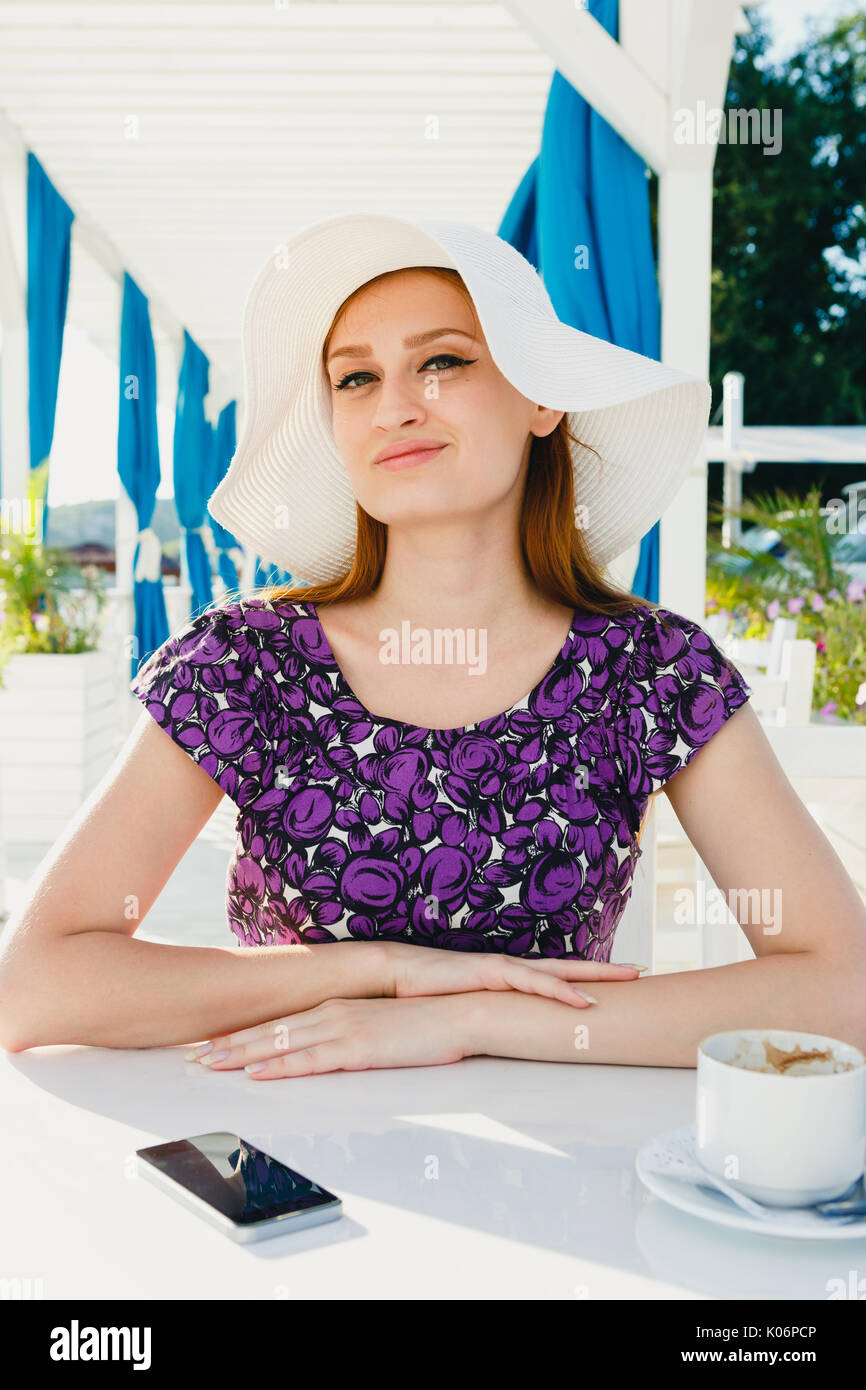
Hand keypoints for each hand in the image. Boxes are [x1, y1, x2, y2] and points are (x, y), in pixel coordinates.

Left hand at [185, 995, 474, 1078]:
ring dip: (241, 1055)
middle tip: (195, 1056)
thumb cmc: (426, 1024)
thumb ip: (352, 1035)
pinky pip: (310, 1060)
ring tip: (209, 1065)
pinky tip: (257, 1072)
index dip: (245, 1034)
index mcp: (337, 1009)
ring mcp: (343, 1029)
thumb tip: (331, 1050)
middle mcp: (333, 1014)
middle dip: (229, 1044)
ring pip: (280, 1043)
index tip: (215, 1042)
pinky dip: (279, 1066)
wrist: (459, 1014)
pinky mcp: (357, 1048)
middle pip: (270, 1031)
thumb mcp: (380, 1028)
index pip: (281, 1023)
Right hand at [380, 940, 644, 1008]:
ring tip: (624, 980)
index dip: (590, 976)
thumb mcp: (472, 1008)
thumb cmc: (434, 994)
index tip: (620, 979)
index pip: (559, 974)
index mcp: (512, 976)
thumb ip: (495, 1016)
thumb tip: (513, 1035)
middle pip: (569, 966)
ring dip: (592, 977)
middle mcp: (514, 968)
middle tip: (640, 970)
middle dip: (605, 969)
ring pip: (558, 971)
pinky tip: (581, 1000)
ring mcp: (504, 968)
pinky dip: (559, 991)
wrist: (401, 975)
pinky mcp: (491, 974)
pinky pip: (532, 982)